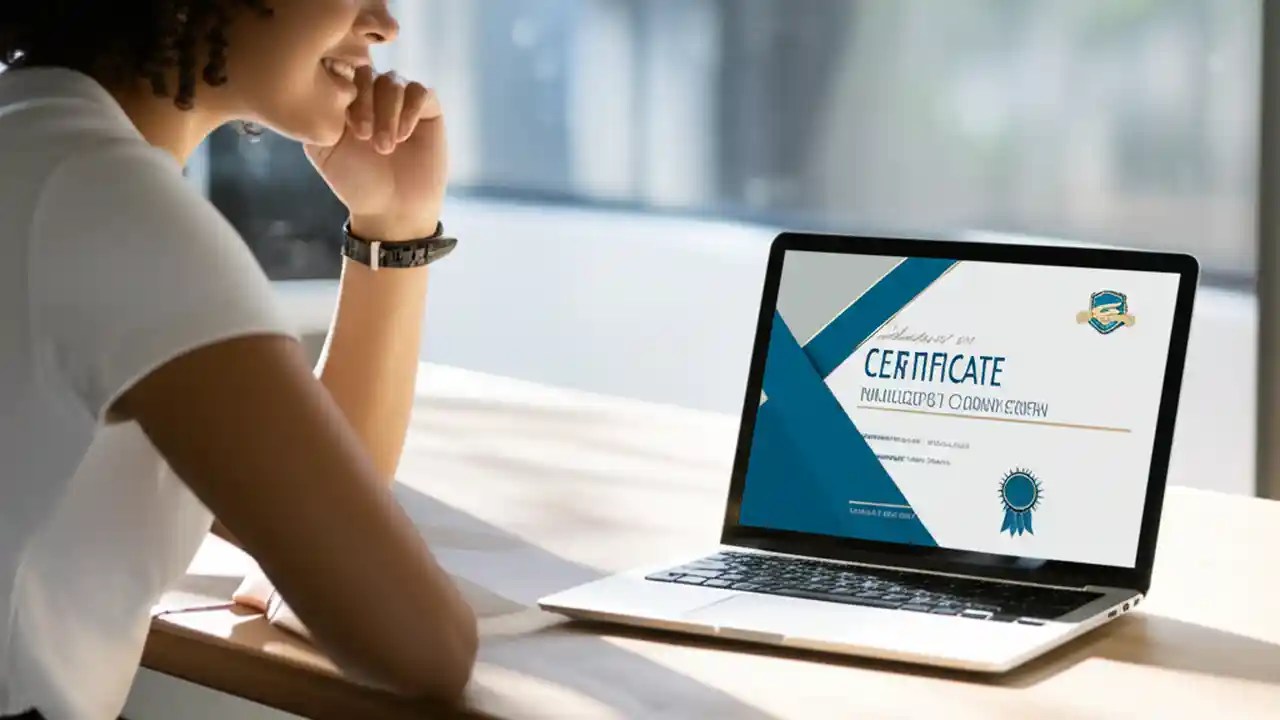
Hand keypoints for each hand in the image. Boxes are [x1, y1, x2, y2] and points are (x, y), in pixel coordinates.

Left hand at [305, 66, 446, 241]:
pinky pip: (419, 91)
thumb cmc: (356, 182)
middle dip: (363, 101)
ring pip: (392, 80)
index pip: (340, 69)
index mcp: (346, 99)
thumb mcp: (322, 148)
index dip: (340, 86)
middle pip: (366, 71)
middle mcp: (373, 94)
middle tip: (362, 135)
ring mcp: (402, 99)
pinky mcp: (428, 108)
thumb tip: (317, 84)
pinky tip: (403, 136)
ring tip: (384, 146)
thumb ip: (316, 114)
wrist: (393, 209)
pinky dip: (409, 110)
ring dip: (386, 113)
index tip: (342, 121)